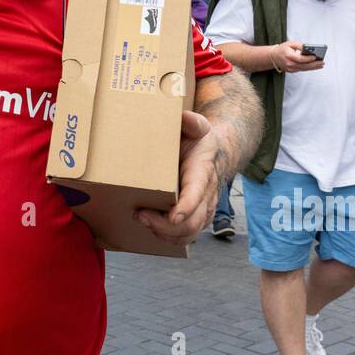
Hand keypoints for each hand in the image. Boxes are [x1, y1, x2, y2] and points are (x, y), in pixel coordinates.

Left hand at [135, 111, 220, 245]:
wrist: (213, 155)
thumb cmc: (199, 141)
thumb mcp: (198, 127)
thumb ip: (192, 122)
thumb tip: (183, 117)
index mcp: (203, 173)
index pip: (198, 194)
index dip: (186, 207)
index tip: (172, 215)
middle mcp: (206, 196)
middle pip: (192, 222)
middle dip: (165, 225)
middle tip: (140, 215)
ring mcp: (202, 210)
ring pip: (188, 234)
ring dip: (164, 234)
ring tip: (141, 220)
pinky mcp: (194, 218)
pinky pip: (184, 236)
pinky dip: (167, 237)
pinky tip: (150, 228)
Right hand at [272, 40, 323, 72]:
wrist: (273, 57)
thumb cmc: (282, 49)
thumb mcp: (290, 43)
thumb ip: (299, 46)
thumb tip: (308, 49)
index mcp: (289, 56)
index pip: (300, 59)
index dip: (308, 58)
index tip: (315, 57)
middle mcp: (289, 64)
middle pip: (304, 65)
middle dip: (314, 64)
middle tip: (322, 62)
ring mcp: (290, 68)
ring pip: (304, 69)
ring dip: (313, 67)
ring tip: (321, 65)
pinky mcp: (291, 71)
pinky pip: (302, 69)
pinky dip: (308, 68)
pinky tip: (314, 66)